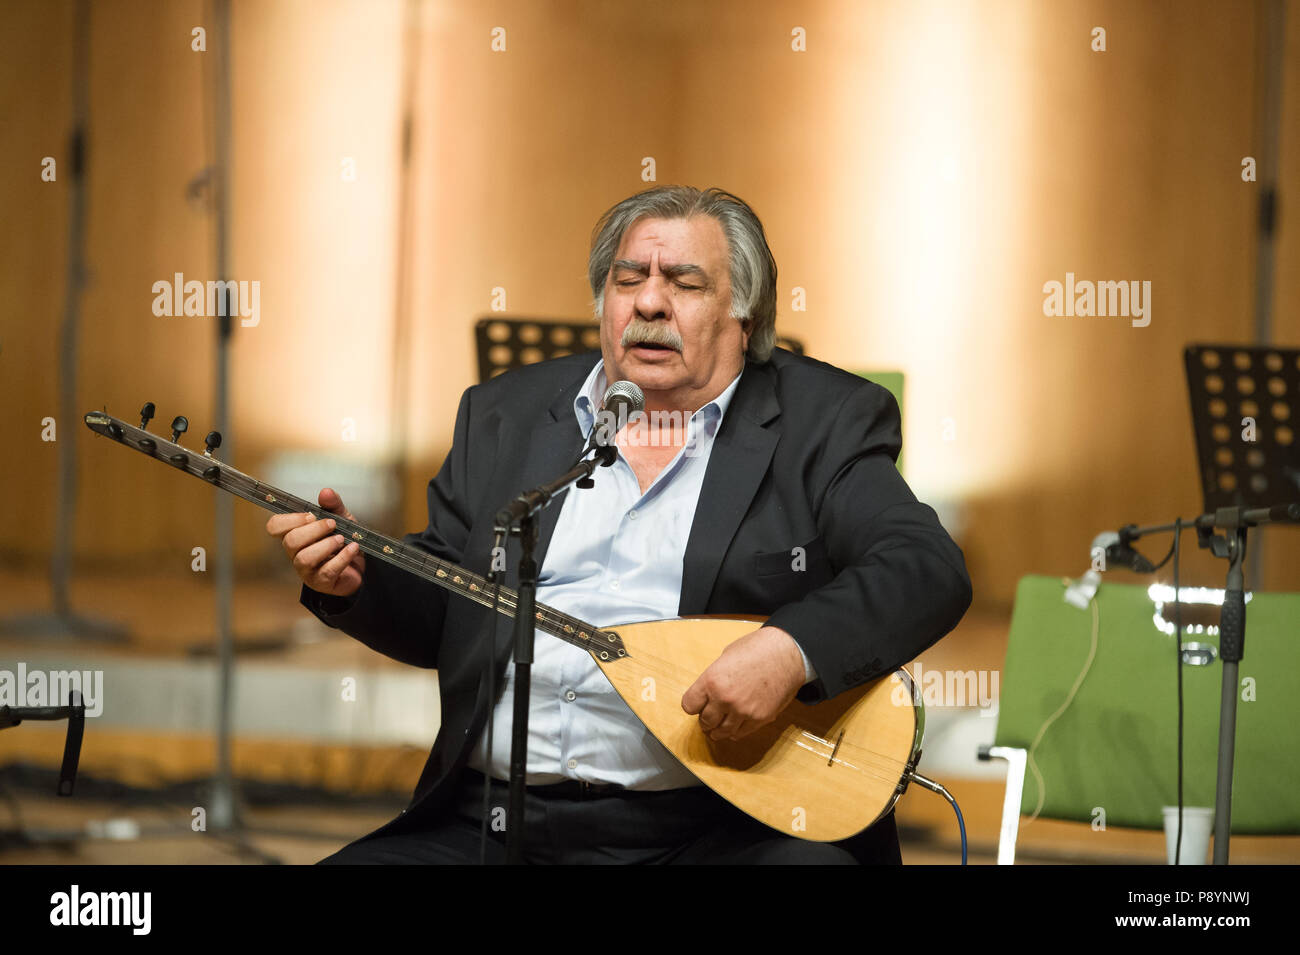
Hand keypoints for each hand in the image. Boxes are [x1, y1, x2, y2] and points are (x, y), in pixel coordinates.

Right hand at [265, 488, 365, 596]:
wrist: (359, 566)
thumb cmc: (343, 542)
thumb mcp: (341, 519)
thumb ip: (333, 505)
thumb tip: (325, 492)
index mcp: (295, 535)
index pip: (274, 526)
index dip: (290, 519)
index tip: (312, 515)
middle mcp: (296, 554)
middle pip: (290, 542)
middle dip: (314, 530)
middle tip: (333, 524)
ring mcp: (307, 571)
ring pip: (305, 558)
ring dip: (326, 545)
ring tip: (341, 539)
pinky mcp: (322, 582)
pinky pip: (327, 571)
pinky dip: (343, 557)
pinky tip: (353, 548)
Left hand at [680, 626, 806, 740]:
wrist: (787, 653)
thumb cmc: (758, 648)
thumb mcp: (726, 656)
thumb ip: (715, 676)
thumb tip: (709, 691)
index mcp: (712, 680)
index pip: (689, 705)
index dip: (692, 705)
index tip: (695, 705)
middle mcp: (725, 699)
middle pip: (705, 721)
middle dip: (705, 719)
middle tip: (708, 717)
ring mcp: (743, 711)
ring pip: (721, 732)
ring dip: (718, 730)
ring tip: (717, 728)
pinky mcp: (759, 719)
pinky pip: (740, 733)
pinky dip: (735, 732)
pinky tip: (734, 727)